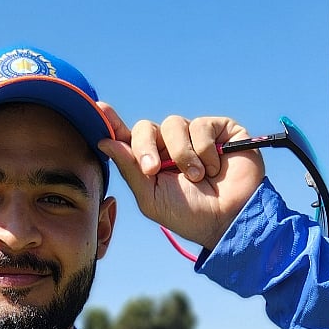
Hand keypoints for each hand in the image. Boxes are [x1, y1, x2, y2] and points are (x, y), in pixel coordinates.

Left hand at [97, 104, 264, 250]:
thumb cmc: (191, 215)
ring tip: (198, 177)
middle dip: (146, 148)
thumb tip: (105, 141)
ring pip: (173, 124)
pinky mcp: (220, 129)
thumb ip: (130, 170)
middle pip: (146, 128)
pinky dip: (205, 150)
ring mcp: (196, 135)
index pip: (129, 137)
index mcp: (152, 161)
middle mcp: (171, 145)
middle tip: (154, 169)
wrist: (229, 220)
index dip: (113, 122)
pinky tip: (215, 168)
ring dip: (183, 155)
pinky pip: (201, 126)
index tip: (99, 108)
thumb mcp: (152, 198)